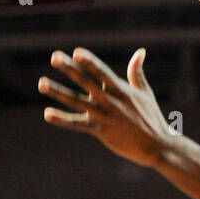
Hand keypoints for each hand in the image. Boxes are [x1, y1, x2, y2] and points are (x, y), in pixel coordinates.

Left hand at [40, 47, 170, 167]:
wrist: (158, 146)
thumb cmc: (152, 118)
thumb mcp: (145, 93)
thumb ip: (137, 72)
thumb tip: (140, 52)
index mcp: (122, 91)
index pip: (103, 73)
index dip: (90, 62)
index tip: (76, 52)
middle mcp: (111, 102)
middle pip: (87, 83)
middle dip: (71, 69)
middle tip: (54, 57)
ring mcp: (105, 117)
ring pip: (77, 102)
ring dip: (59, 92)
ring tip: (41, 83)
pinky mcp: (101, 132)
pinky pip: (78, 124)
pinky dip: (63, 120)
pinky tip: (47, 114)